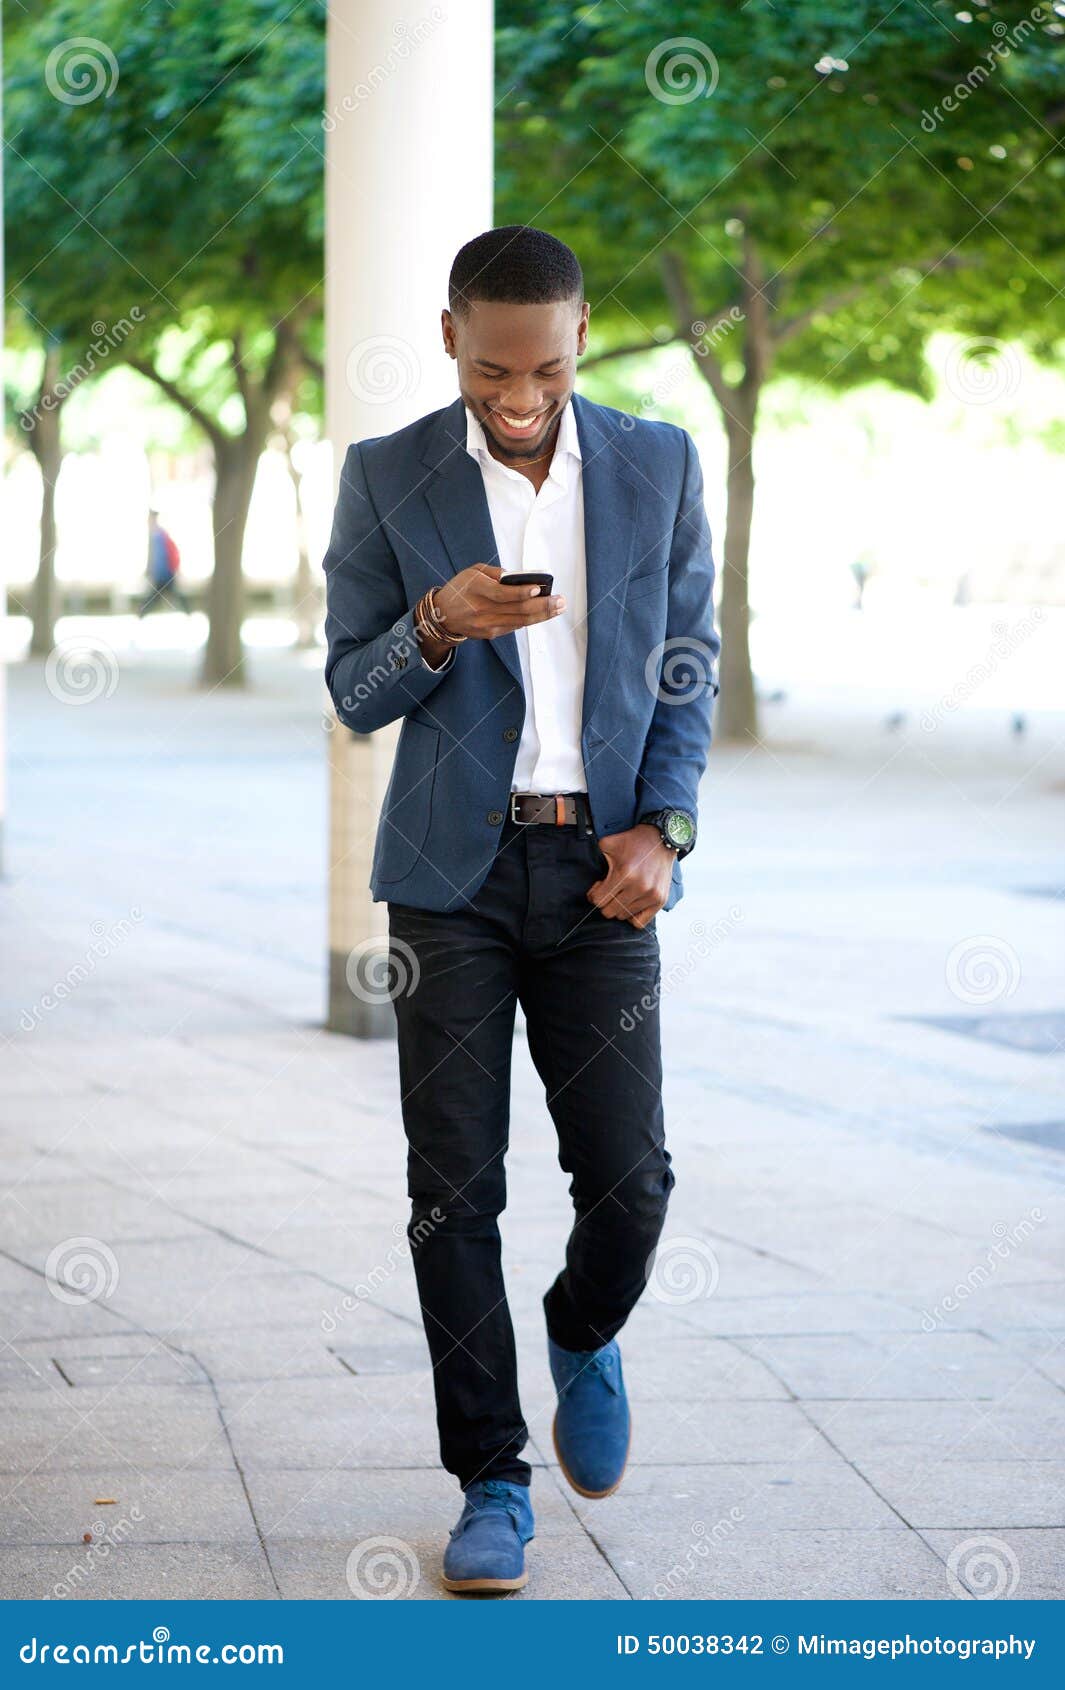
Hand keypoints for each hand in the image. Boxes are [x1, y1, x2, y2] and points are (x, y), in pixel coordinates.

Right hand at [433, 564, 565, 639]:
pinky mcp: (491, 633)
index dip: (521, 593)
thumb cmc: (460, 589)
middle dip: (542, 606)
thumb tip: (519, 578)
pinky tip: (543, 614)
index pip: (502, 594)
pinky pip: (515, 626)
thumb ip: (495, 573)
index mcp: (476, 590)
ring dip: (542, 615)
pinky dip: (530, 620)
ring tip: (558, 608)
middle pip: (517, 610)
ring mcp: (487, 624)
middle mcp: (482, 610)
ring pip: (520, 621)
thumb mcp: (473, 572)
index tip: (538, 589)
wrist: (442, 616)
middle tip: (560, 601)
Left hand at [586, 824, 672, 928]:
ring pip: (623, 916)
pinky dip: (632, 917)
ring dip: (618, 908)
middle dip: (604, 903)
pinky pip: (640, 923)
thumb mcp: (609, 843)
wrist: (661, 840)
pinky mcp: (660, 901)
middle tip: (608, 891)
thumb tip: (586, 871)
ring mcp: (651, 896)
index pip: (599, 901)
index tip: (598, 887)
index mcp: (624, 874)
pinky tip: (630, 905)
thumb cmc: (634, 842)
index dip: (594, 895)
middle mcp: (639, 887)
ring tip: (621, 894)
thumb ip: (595, 855)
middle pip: (609, 912)